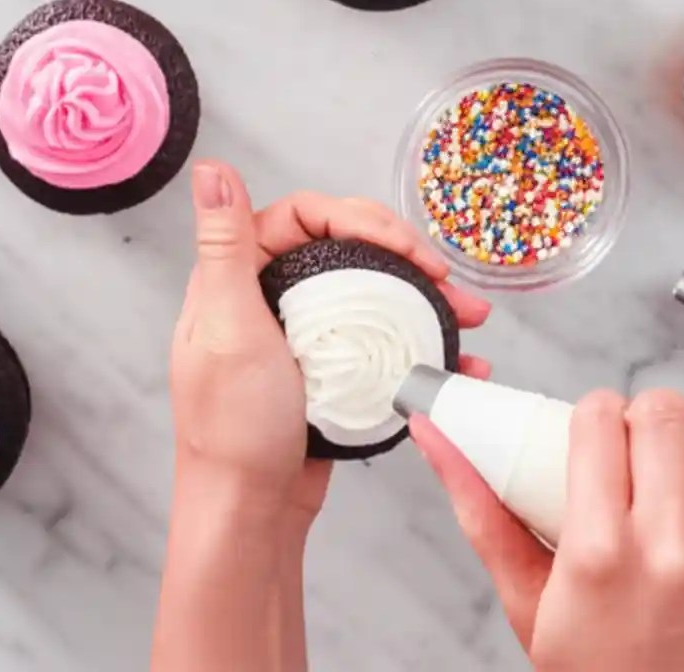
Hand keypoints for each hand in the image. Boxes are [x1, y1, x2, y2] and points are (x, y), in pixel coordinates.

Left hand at [171, 159, 492, 522]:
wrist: (251, 513)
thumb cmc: (232, 429)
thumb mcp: (230, 329)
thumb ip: (224, 247)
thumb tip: (211, 170)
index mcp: (238, 277)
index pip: (306, 217)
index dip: (361, 219)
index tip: (406, 249)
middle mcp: (270, 299)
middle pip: (349, 251)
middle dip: (407, 259)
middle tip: (449, 281)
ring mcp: (305, 337)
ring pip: (374, 295)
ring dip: (427, 300)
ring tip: (472, 318)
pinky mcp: (333, 373)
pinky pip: (383, 342)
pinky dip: (423, 347)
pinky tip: (458, 363)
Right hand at [413, 389, 683, 671]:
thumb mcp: (529, 604)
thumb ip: (483, 512)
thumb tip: (437, 438)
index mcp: (597, 554)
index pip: (599, 419)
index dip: (594, 418)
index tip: (596, 434)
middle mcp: (672, 553)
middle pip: (663, 415)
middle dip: (645, 427)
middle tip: (638, 461)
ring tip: (682, 502)